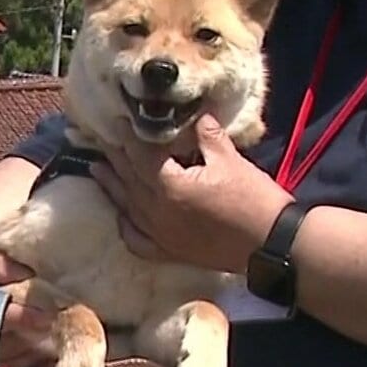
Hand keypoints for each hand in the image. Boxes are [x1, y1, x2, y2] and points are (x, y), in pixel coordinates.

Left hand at [91, 114, 292, 272]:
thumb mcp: (231, 160)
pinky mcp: (169, 251)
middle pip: (128, 179)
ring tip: (96, 169)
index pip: (140, 156)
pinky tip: (121, 215)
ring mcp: (160, 234)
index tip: (119, 121)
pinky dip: (126, 225)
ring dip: (111, 187)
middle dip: (115, 158)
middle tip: (101, 140)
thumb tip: (198, 115)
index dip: (129, 137)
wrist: (270, 243)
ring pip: (127, 207)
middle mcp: (156, 211)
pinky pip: (137, 239)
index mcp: (170, 185)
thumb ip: (208, 136)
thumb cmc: (253, 199)